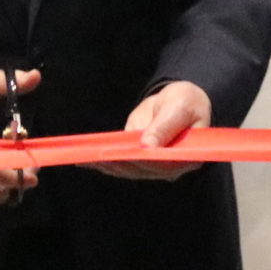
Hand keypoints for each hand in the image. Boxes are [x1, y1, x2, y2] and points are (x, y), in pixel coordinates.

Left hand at [89, 80, 212, 179]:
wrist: (177, 100)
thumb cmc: (185, 102)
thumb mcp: (179, 107)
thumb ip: (165, 126)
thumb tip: (147, 146)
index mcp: (186, 156)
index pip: (164, 163)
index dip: (145, 160)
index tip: (127, 156)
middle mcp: (169, 167)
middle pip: (142, 168)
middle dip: (120, 162)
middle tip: (101, 156)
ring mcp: (152, 166)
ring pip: (127, 169)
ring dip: (107, 163)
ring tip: (87, 158)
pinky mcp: (137, 160)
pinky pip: (120, 164)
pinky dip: (103, 162)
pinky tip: (84, 160)